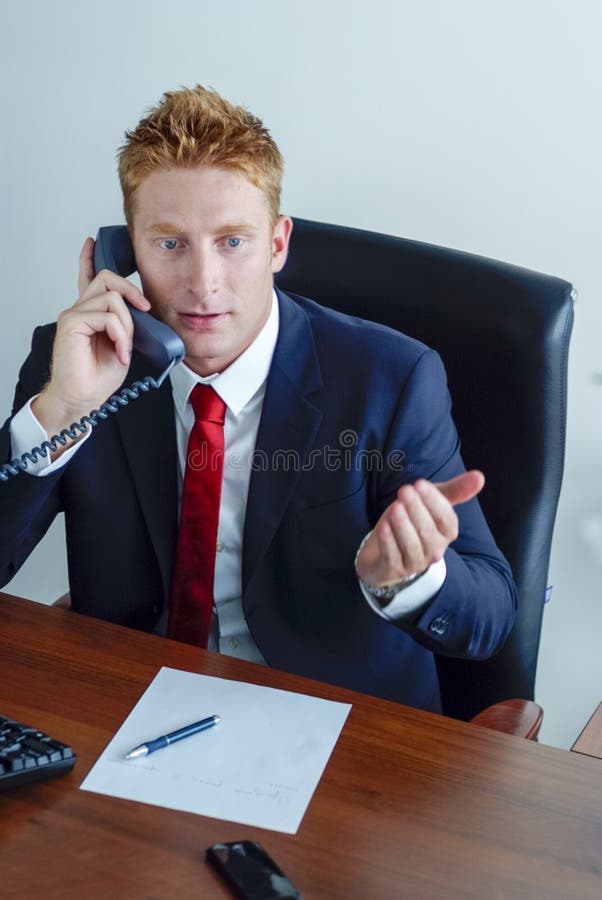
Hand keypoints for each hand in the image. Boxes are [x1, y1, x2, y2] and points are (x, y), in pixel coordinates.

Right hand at [32, 237, 150, 437]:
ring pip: (112, 298)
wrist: (84, 398)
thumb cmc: (99, 377)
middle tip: (145, 309)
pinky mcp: (71, 323)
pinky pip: (107, 316)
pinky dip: (120, 336)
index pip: (88, 278)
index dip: (88, 258)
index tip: (92, 241)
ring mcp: (74, 314)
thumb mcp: (122, 344)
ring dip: (127, 325)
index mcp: (90, 313)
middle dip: (131, 289)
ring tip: (124, 348)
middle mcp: (80, 309)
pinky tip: (119, 353)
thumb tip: (141, 309)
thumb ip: (126, 323)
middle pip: (106, 278)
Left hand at [355, 471, 484, 586]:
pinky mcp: (394, 569)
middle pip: (428, 531)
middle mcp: (434, 550)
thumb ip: (454, 490)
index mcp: (447, 533)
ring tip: (394, 507)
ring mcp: (415, 562)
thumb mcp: (430, 502)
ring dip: (403, 525)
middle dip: (416, 509)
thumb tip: (480, 476)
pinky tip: (383, 526)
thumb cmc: (412, 522)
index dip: (434, 502)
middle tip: (404, 490)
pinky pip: (393, 556)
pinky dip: (388, 541)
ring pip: (412, 545)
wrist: (384, 550)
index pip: (447, 519)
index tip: (419, 484)